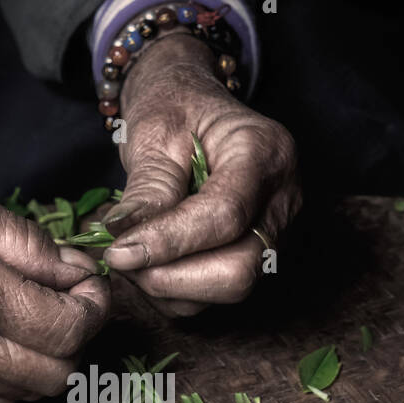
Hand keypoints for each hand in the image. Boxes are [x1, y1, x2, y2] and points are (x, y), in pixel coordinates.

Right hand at [0, 157, 108, 402]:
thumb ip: (27, 243)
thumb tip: (77, 270)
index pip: (66, 328)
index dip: (94, 307)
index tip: (89, 282)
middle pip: (57, 373)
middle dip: (77, 336)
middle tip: (69, 297)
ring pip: (28, 393)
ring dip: (48, 358)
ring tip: (35, 313)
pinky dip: (13, 375)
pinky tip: (3, 335)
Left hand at [103, 34, 301, 315]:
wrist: (194, 107)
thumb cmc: (176, 108)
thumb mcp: (155, 132)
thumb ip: (147, 187)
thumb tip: (124, 239)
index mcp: (265, 152)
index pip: (224, 216)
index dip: (169, 243)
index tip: (119, 252)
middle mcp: (283, 198)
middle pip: (240, 269)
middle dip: (174, 277)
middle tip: (123, 259)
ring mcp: (278, 231)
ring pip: (230, 290)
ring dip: (172, 287)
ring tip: (133, 254)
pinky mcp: (260, 255)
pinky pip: (219, 295)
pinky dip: (178, 291)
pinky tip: (153, 261)